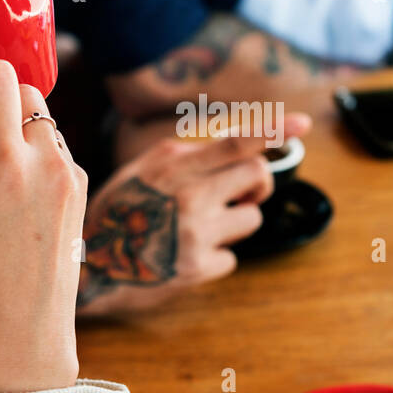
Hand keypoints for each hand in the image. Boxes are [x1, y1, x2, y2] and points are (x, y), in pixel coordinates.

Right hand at [0, 58, 87, 392]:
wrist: (23, 339)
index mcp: (7, 163)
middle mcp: (49, 160)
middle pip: (22, 89)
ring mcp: (71, 175)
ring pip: (41, 117)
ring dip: (12, 126)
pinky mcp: (80, 190)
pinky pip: (53, 148)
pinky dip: (30, 152)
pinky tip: (8, 193)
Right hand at [77, 112, 311, 316]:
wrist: (88, 269)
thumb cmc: (116, 214)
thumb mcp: (140, 171)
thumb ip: (182, 158)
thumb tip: (228, 152)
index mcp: (172, 164)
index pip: (235, 140)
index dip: (273, 129)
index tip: (303, 123)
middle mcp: (188, 194)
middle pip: (257, 173)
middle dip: (256, 184)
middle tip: (242, 195)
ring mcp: (196, 232)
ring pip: (252, 219)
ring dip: (236, 223)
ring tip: (199, 230)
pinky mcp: (199, 268)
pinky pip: (232, 257)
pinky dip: (215, 257)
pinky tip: (185, 257)